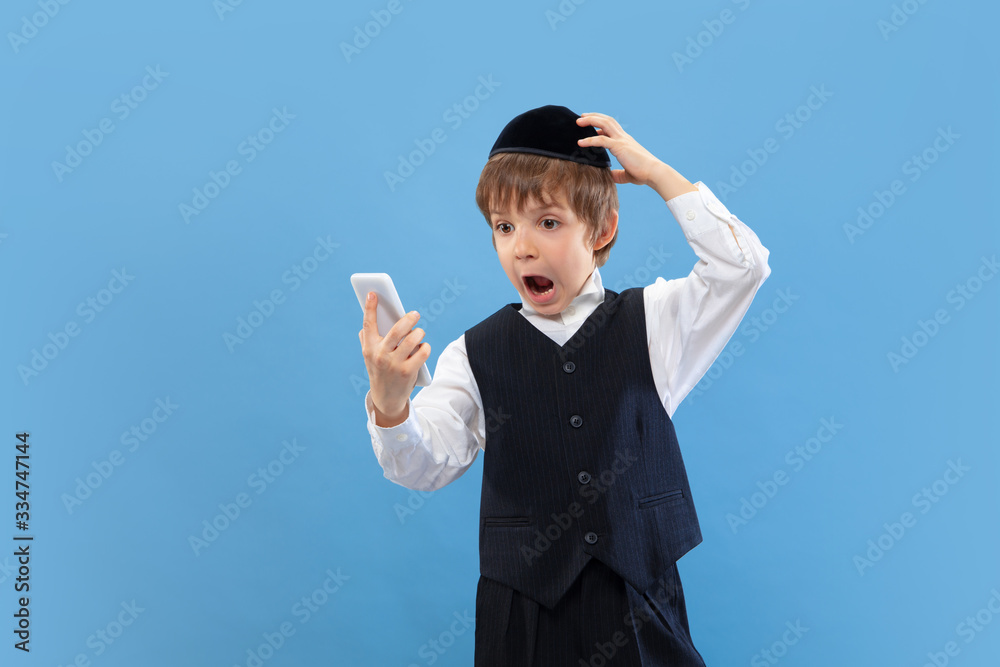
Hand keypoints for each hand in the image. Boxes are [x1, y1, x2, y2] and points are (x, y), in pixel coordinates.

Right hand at [359, 292, 430, 426]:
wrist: (386, 398)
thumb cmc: (380, 370)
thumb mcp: (370, 356)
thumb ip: (368, 337)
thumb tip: (374, 313)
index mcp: (369, 348)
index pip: (368, 324)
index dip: (370, 307)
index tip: (374, 293)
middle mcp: (380, 355)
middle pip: (397, 329)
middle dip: (408, 318)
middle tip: (415, 314)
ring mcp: (394, 364)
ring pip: (413, 338)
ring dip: (419, 333)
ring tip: (419, 333)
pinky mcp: (408, 371)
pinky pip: (423, 351)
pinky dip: (425, 347)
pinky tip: (423, 347)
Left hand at [576, 112, 667, 186]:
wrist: (654, 173)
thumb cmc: (644, 174)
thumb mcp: (627, 174)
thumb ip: (618, 174)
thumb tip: (609, 177)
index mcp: (626, 141)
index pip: (612, 127)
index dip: (600, 125)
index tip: (590, 127)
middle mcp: (624, 138)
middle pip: (607, 120)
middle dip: (593, 117)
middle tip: (581, 117)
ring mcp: (622, 140)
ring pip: (604, 124)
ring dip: (590, 121)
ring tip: (578, 122)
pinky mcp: (620, 147)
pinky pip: (602, 140)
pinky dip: (590, 140)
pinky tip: (580, 142)